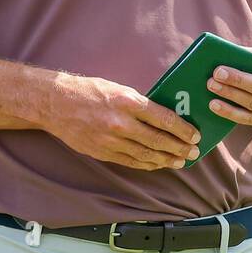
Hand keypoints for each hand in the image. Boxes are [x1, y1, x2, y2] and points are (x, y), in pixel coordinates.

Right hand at [42, 73, 201, 170]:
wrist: (56, 104)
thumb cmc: (89, 91)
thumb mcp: (118, 88)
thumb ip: (140, 103)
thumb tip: (164, 116)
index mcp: (128, 102)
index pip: (164, 118)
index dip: (183, 129)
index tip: (195, 134)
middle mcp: (121, 123)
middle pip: (159, 140)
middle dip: (180, 147)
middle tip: (194, 151)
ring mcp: (112, 140)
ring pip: (147, 154)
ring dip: (167, 159)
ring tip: (181, 161)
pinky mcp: (103, 152)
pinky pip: (131, 162)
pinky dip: (148, 164)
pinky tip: (158, 164)